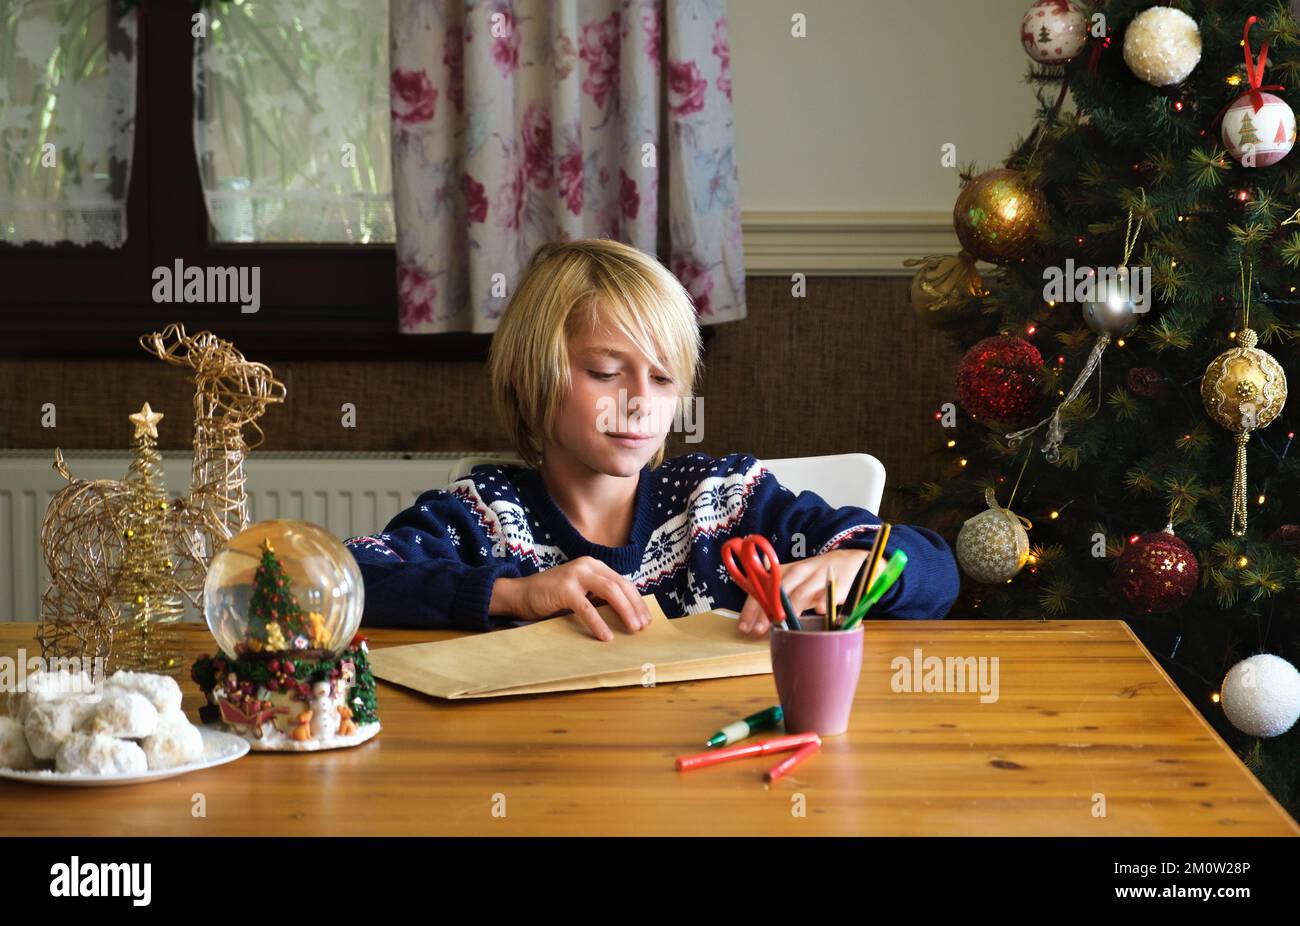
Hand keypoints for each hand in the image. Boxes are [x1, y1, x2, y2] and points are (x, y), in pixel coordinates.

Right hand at [489, 556, 650, 641]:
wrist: (521, 594)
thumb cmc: (552, 596)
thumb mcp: (580, 592)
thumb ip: (598, 596)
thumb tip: (626, 614)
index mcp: (594, 565)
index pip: (623, 582)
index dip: (637, 600)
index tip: (645, 618)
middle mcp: (588, 565)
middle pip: (620, 585)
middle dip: (635, 606)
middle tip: (643, 626)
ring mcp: (576, 575)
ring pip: (609, 592)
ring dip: (624, 611)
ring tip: (633, 629)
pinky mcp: (564, 588)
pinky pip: (587, 607)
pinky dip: (598, 622)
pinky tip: (606, 636)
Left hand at [737, 548, 882, 636]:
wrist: (849, 561)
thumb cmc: (814, 577)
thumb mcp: (793, 581)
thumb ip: (776, 597)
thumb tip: (756, 621)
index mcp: (784, 572)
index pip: (761, 589)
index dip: (751, 608)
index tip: (744, 627)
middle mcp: (798, 572)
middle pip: (778, 591)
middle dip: (767, 611)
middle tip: (759, 630)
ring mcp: (817, 577)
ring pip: (801, 592)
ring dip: (790, 609)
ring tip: (781, 624)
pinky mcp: (837, 583)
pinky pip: (828, 593)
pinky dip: (822, 602)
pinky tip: (818, 611)